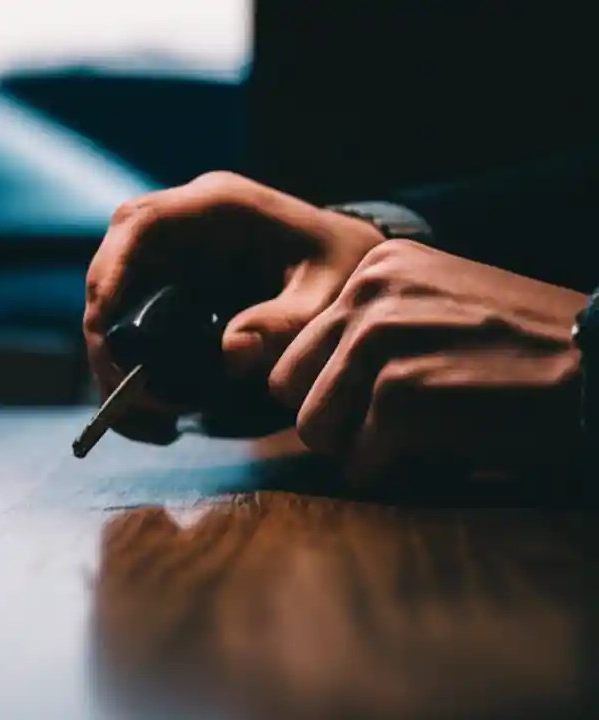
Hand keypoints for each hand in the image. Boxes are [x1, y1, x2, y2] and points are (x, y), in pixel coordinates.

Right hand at [84, 172, 385, 440]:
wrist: (350, 266)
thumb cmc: (341, 266)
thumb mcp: (329, 293)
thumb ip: (286, 323)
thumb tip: (231, 354)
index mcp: (216, 205)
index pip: (139, 224)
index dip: (110, 275)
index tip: (104, 332)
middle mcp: (181, 224)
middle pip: (111, 267)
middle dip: (106, 334)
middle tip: (124, 396)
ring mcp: (171, 255)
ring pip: (114, 302)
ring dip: (115, 360)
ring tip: (149, 422)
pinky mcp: (169, 286)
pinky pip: (132, 324)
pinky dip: (135, 369)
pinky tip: (159, 415)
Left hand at [269, 239, 587, 478]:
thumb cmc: (526, 351)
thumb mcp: (438, 305)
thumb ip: (369, 326)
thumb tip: (285, 382)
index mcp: (375, 266)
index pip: (298, 350)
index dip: (333, 388)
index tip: (387, 395)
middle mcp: (369, 292)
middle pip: (291, 388)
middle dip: (334, 419)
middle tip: (393, 427)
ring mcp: (381, 341)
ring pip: (314, 427)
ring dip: (359, 448)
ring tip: (415, 438)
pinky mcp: (400, 395)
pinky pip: (358, 458)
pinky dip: (392, 470)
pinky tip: (439, 452)